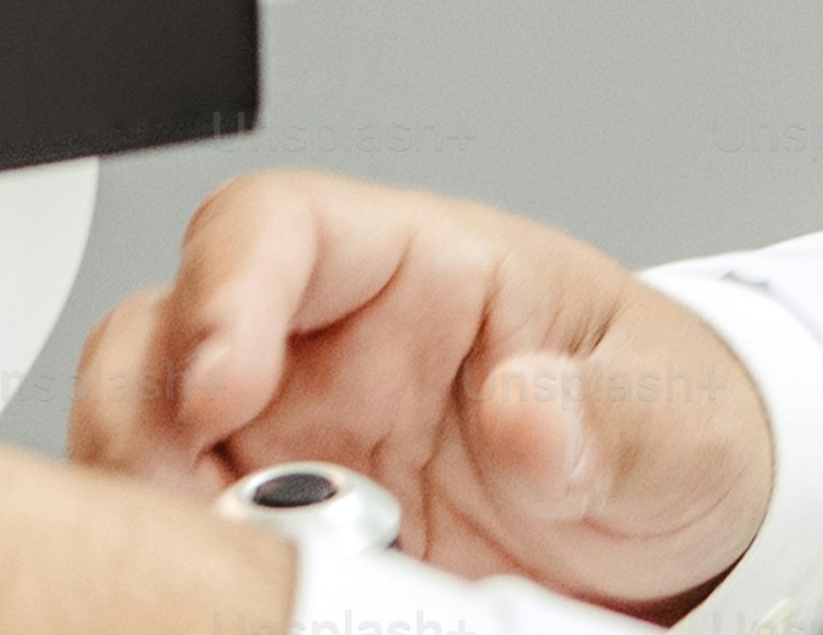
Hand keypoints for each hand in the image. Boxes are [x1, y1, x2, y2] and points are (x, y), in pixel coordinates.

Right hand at [74, 171, 770, 611]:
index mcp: (424, 271)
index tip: (218, 384)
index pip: (278, 225)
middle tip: (193, 518)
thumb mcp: (678, 421)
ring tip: (242, 575)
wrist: (680, 535)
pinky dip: (199, 576)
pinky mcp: (290, 541)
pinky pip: (196, 545)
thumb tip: (531, 408)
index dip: (223, 288)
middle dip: (141, 423)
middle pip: (162, 339)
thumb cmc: (670, 426)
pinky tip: (257, 602)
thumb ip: (612, 416)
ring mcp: (297, 452)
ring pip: (150, 449)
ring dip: (161, 514)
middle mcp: (331, 353)